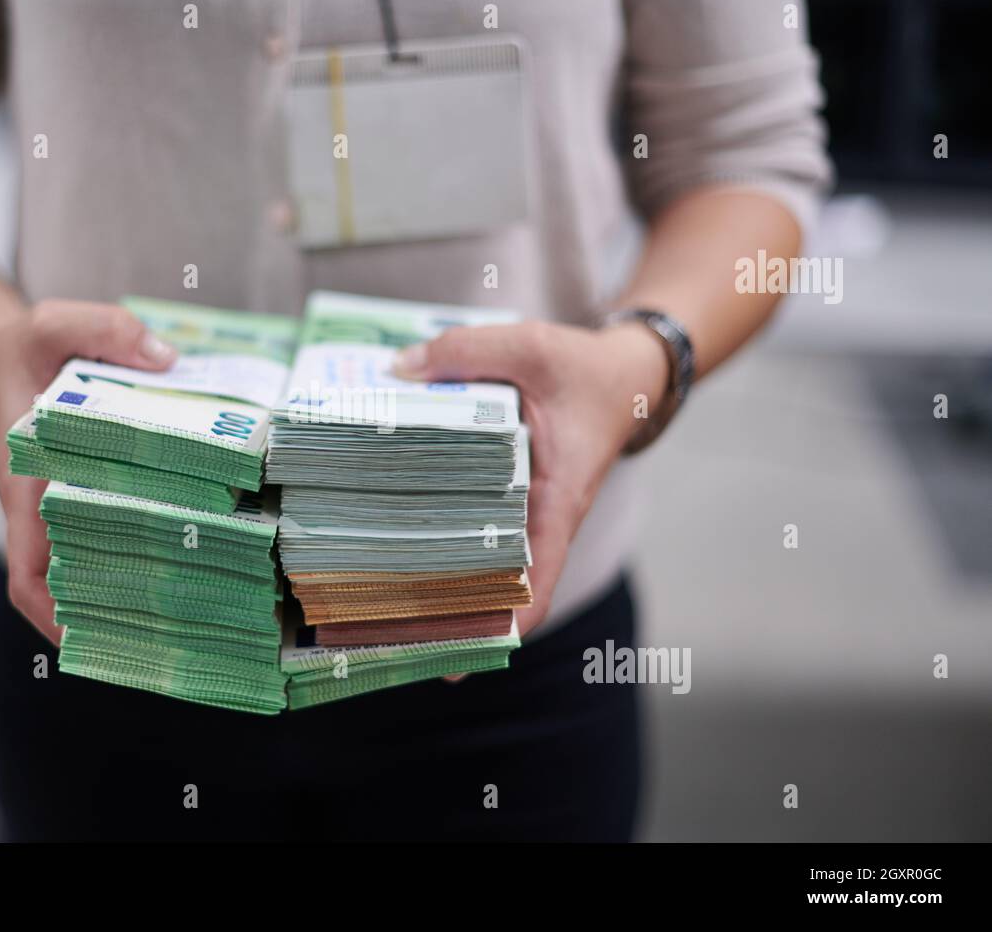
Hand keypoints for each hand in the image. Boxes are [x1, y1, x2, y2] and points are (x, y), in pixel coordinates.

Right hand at [0, 299, 176, 644]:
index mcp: (28, 483)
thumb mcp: (52, 322)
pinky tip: (194, 546)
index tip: (81, 638)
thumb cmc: (20, 349)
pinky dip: (144, 543)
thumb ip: (105, 329)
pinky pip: (114, 527)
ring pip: (97, 560)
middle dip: (112, 612)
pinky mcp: (90, 490)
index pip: (26, 568)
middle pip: (73, 581)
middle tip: (174, 631)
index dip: (50, 612)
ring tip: (196, 610)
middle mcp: (47, 506)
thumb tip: (166, 359)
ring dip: (134, 586)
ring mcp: (68, 504)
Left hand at [391, 320, 667, 638]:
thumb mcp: (532, 346)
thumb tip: (400, 371)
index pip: (536, 581)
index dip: (503, 625)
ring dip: (437, 583)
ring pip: (479, 564)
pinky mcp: (504, 497)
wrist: (623, 375)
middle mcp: (538, 519)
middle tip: (389, 633)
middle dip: (450, 615)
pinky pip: (471, 529)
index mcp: (556, 499)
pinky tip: (387, 534)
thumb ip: (468, 351)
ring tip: (376, 604)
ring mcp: (521, 512)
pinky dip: (438, 539)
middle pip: (495, 587)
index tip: (462, 655)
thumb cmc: (586, 371)